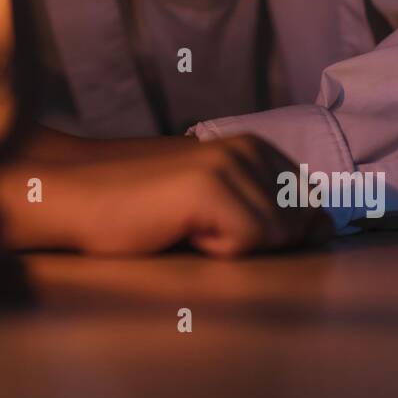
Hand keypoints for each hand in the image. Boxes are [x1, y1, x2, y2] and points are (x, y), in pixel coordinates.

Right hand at [0, 131, 333, 256]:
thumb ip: (264, 207)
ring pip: (275, 237)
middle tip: (196, 229)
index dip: (273, 235)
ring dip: (231, 246)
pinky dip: (215, 249)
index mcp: (255, 148)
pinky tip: (177, 229)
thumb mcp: (211, 200)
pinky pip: (247, 242)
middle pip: (297, 227)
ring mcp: (231, 164)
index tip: (220, 229)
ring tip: (184, 227)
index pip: (308, 210)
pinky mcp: (211, 187)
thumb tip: (325, 227)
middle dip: (255, 242)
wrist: (72, 194)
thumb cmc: (136, 206)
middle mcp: (249, 149)